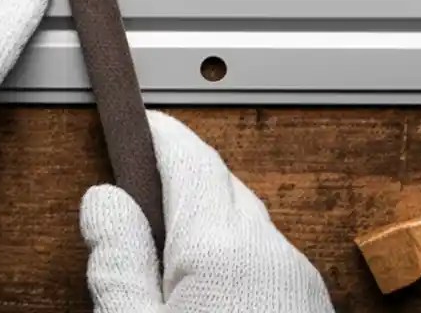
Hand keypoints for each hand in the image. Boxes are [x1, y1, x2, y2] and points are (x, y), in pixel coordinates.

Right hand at [80, 111, 334, 312]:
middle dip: (179, 183)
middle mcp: (270, 253)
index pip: (189, 158)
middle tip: (137, 204)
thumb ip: (118, 265)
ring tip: (168, 265)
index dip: (158, 136)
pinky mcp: (316, 306)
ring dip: (209, 226)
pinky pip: (269, 260)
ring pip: (248, 226)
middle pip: (220, 187)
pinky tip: (210, 295)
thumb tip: (104, 202)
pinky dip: (237, 259)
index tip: (136, 126)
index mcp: (220, 251)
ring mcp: (301, 280)